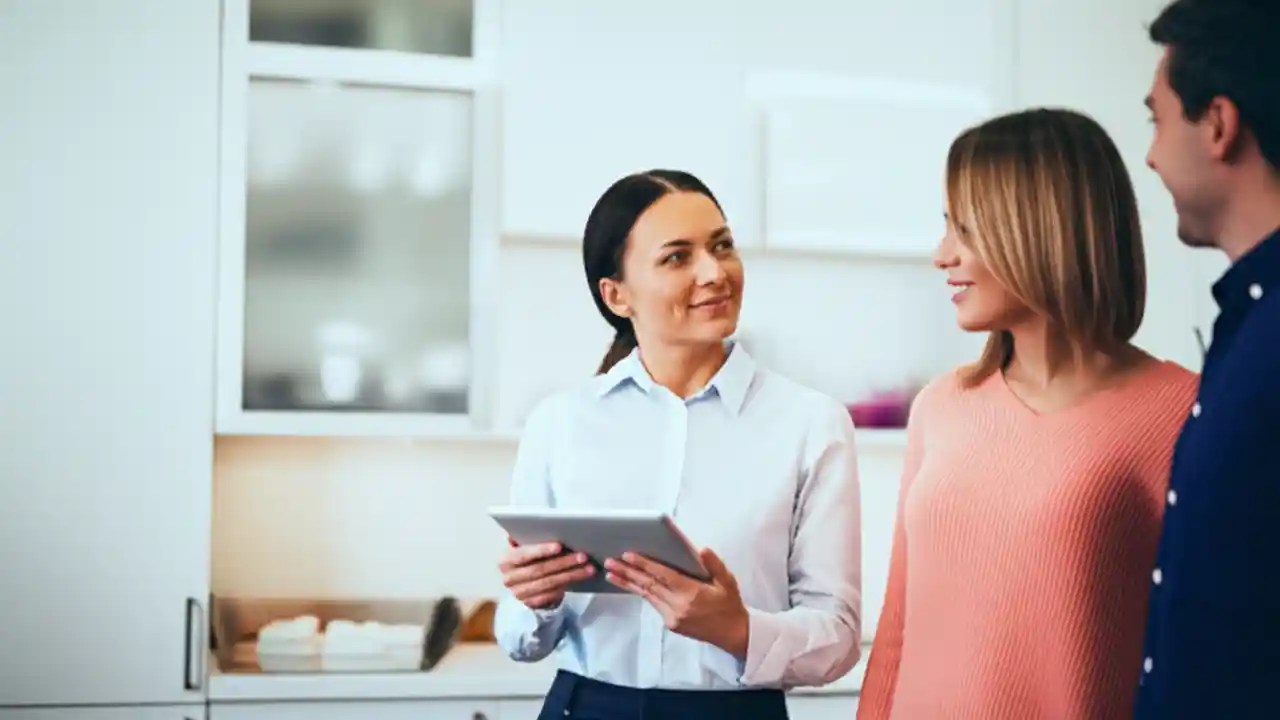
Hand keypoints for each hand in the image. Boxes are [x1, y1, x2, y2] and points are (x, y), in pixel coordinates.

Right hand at [499, 538, 594, 609]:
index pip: (523, 555)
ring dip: (571, 575)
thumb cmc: (527, 558)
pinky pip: (551, 595)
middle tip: (583, 556)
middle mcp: (509, 579)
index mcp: (506, 560)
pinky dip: (567, 586)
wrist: (523, 582)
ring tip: (588, 568)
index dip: (541, 550)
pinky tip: (580, 578)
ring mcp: (519, 593)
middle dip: (563, 562)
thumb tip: (535, 523)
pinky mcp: (531, 604)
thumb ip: (526, 536)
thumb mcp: (524, 546)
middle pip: (540, 570)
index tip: (559, 546)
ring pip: (549, 583)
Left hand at [604, 547, 748, 657]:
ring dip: (628, 583)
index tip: (628, 555)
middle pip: (648, 585)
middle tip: (610, 561)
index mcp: (691, 593)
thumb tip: (702, 549)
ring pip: (647, 595)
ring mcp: (672, 617)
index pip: (662, 575)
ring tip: (611, 573)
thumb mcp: (727, 582)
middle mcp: (678, 606)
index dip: (644, 564)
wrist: (732, 633)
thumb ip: (714, 564)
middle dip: (628, 572)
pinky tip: (630, 584)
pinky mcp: (671, 624)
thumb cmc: (729, 604)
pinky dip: (641, 592)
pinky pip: (654, 604)